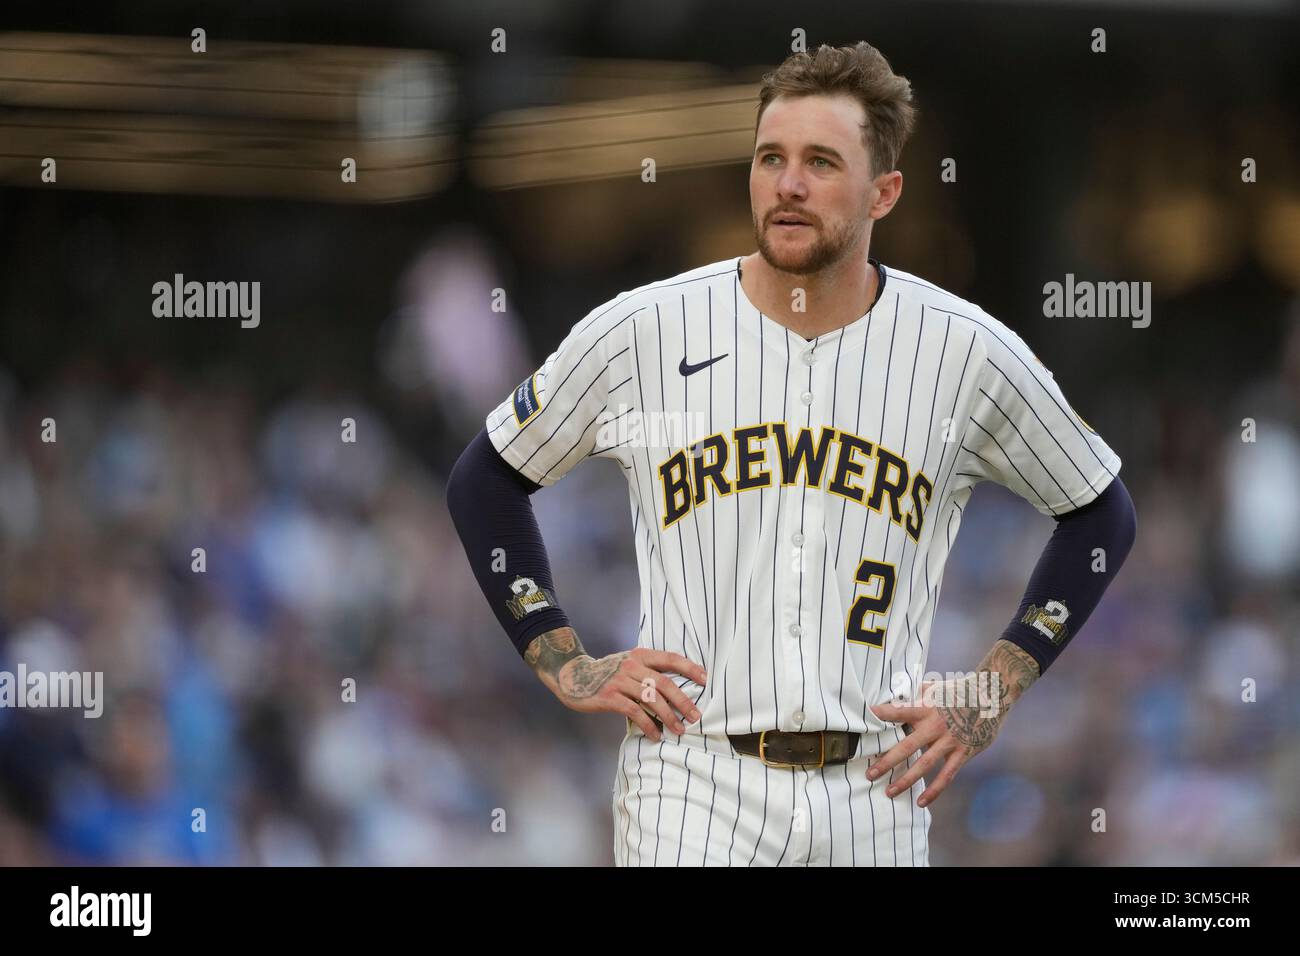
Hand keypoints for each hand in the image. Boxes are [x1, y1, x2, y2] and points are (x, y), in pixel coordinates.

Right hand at [525, 629, 706, 740]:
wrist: (574, 676)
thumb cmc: (608, 673)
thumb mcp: (629, 664)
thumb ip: (648, 671)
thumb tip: (678, 688)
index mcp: (640, 655)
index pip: (670, 659)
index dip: (689, 668)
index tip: (706, 679)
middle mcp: (632, 665)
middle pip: (664, 683)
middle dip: (683, 701)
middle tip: (695, 716)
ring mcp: (620, 681)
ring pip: (651, 700)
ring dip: (668, 717)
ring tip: (679, 730)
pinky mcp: (610, 697)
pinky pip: (635, 713)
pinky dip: (648, 726)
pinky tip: (655, 736)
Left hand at [866, 676, 997, 807]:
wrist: (991, 695)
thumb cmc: (958, 691)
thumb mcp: (935, 687)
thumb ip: (914, 693)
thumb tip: (894, 693)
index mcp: (926, 708)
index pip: (899, 711)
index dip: (883, 713)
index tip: (866, 716)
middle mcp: (935, 726)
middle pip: (907, 746)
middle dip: (887, 761)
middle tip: (870, 774)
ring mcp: (949, 741)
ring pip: (924, 765)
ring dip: (906, 780)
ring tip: (890, 792)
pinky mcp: (963, 753)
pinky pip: (946, 775)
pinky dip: (934, 790)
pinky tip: (921, 802)